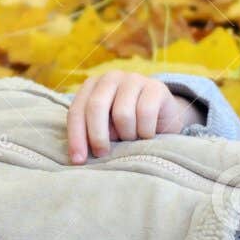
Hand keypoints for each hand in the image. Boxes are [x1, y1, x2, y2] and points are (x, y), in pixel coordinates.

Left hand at [67, 70, 205, 162]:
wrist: (164, 118)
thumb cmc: (127, 127)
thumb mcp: (105, 130)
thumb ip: (91, 134)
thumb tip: (79, 155)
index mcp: (91, 86)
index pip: (77, 111)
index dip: (76, 136)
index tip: (78, 160)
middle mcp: (111, 78)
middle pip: (96, 107)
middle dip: (97, 135)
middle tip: (103, 154)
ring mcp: (134, 79)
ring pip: (122, 114)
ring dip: (127, 135)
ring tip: (132, 139)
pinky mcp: (156, 87)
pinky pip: (145, 114)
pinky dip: (145, 132)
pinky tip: (148, 135)